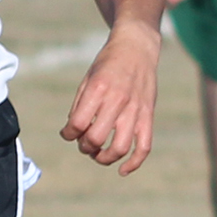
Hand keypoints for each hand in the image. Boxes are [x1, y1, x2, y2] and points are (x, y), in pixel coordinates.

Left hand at [59, 23, 158, 175]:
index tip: (67, 133)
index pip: (78, 123)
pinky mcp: (148, 115)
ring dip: (105, 158)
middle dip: (84, 147)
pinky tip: (122, 170)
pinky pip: (144, 146)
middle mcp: (118, 100)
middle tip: (83, 144)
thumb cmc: (108, 63)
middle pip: (97, 138)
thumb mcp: (88, 78)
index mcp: (99, 89)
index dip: (68, 134)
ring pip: (120, 147)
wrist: (136, 47)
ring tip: (98, 155)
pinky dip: (134, 163)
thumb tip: (74, 131)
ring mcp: (136, 109)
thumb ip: (80, 105)